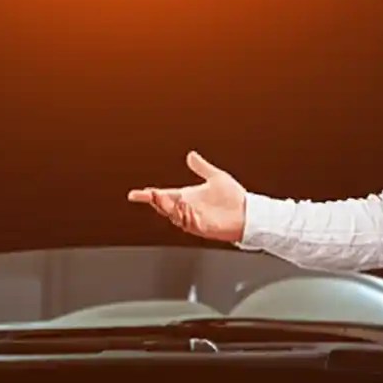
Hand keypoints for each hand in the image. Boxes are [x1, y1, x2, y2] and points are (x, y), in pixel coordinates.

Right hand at [128, 151, 246, 241]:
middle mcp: (188, 209)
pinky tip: (182, 208)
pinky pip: (189, 223)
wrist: (248, 212)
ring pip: (175, 215)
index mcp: (187, 197)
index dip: (149, 195)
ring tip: (161, 198)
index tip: (135, 194)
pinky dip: (184, 216)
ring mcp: (194, 219)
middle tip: (150, 193)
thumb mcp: (216, 177)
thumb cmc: (233, 197)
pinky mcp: (203, 227)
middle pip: (165, 207)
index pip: (163, 196)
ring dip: (167, 207)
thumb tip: (191, 155)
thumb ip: (202, 167)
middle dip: (156, 201)